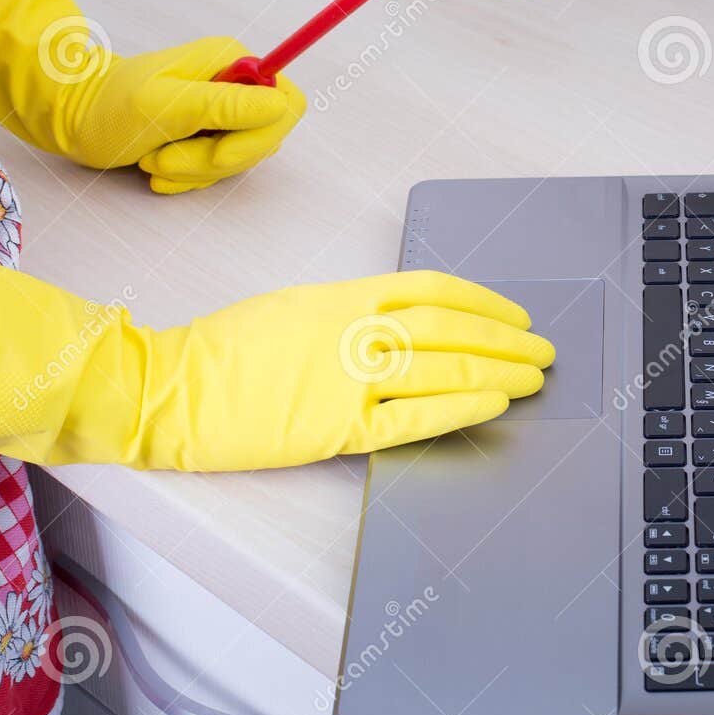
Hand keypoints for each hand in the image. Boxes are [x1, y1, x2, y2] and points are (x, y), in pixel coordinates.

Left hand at [0, 0, 304, 193]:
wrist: (73, 119)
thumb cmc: (108, 106)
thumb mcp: (163, 106)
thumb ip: (222, 105)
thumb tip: (279, 106)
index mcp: (229, 63)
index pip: (286, 103)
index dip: (262, 135)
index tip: (220, 151)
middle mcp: (233, 84)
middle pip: (265, 138)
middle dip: (217, 159)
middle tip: (169, 158)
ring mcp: (223, 112)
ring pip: (240, 159)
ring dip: (196, 170)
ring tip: (154, 159)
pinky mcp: (210, 136)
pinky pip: (220, 170)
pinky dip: (188, 177)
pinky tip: (157, 169)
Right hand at [0, 255, 555, 470]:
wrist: (170, 385)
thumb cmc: (226, 348)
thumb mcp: (295, 307)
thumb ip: (350, 312)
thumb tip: (402, 325)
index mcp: (343, 294)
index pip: (433, 289)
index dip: (483, 301)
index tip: (513, 314)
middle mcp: (354, 329)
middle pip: (450, 328)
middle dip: (506, 339)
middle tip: (543, 350)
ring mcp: (347, 378)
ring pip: (442, 367)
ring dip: (497, 371)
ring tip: (532, 378)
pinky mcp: (335, 426)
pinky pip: (412, 416)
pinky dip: (458, 407)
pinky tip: (493, 404)